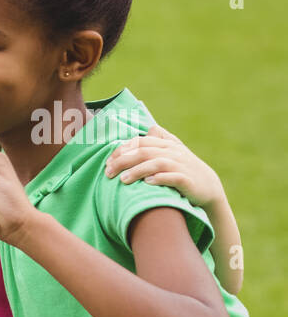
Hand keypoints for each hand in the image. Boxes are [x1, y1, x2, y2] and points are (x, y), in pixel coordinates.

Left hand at [105, 124, 225, 209]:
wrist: (208, 188)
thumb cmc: (184, 169)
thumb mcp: (174, 151)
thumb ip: (161, 139)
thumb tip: (150, 128)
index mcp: (166, 145)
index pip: (140, 142)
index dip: (122, 150)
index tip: (108, 161)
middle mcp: (173, 153)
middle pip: (144, 152)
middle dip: (123, 161)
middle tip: (108, 172)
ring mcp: (181, 166)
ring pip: (156, 163)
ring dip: (137, 171)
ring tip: (123, 180)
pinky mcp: (187, 180)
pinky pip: (173, 177)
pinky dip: (160, 178)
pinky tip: (148, 183)